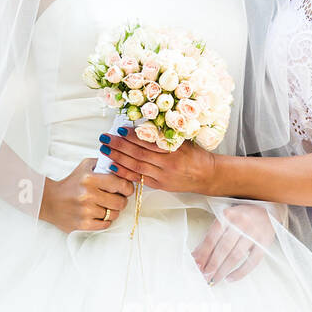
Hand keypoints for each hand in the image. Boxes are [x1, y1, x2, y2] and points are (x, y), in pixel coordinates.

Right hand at [39, 158, 131, 232]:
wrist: (50, 200)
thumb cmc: (71, 183)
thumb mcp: (85, 167)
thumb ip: (104, 164)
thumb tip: (123, 167)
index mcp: (90, 178)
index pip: (121, 184)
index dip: (127, 188)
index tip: (126, 189)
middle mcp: (88, 195)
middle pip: (120, 202)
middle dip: (121, 200)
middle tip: (116, 198)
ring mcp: (85, 211)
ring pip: (114, 214)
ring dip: (112, 211)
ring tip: (104, 206)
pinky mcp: (83, 224)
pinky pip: (105, 225)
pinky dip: (104, 220)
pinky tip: (98, 214)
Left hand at [99, 129, 216, 194]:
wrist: (207, 175)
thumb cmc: (195, 155)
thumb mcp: (183, 140)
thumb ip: (164, 136)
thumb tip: (141, 127)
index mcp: (174, 150)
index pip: (149, 142)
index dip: (133, 136)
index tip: (120, 130)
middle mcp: (167, 164)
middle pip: (139, 154)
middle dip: (119, 146)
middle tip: (104, 138)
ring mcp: (162, 176)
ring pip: (136, 166)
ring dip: (118, 158)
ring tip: (104, 150)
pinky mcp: (159, 185)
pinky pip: (139, 178)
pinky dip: (125, 172)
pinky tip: (113, 166)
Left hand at [191, 204, 276, 283]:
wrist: (266, 211)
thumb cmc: (241, 218)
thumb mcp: (225, 221)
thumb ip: (211, 237)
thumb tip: (196, 256)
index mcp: (228, 216)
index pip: (212, 238)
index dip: (204, 254)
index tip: (197, 266)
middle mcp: (241, 223)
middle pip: (223, 248)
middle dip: (212, 265)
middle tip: (205, 276)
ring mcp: (254, 233)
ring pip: (236, 256)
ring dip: (223, 270)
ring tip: (215, 280)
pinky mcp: (265, 242)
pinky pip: (252, 262)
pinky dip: (240, 272)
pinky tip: (230, 278)